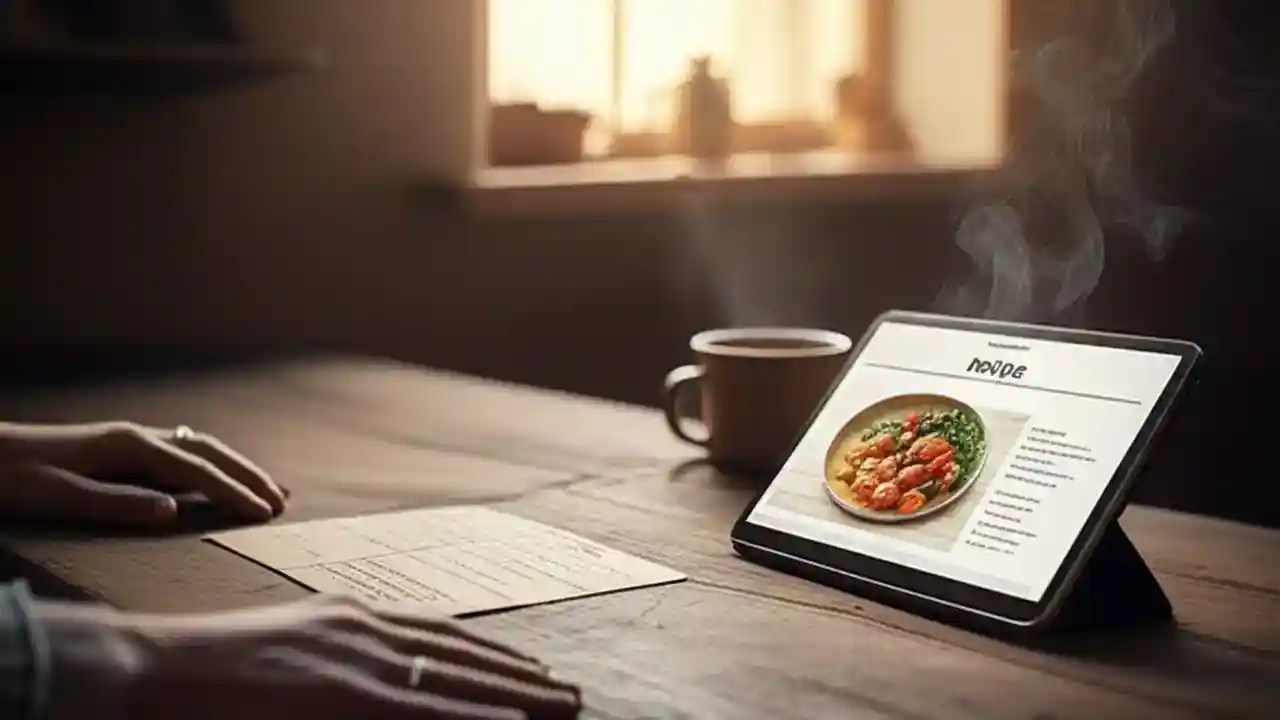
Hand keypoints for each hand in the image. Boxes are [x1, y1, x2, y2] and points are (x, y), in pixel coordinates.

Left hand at [0, 421, 285, 527]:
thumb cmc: (15, 478)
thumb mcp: (62, 496)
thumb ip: (119, 504)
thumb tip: (175, 513)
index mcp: (129, 446)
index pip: (196, 469)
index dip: (233, 492)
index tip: (264, 513)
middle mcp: (137, 437)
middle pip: (210, 451)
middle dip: (249, 474)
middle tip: (283, 499)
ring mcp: (131, 441)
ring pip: (200, 449)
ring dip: (237, 468)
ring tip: (269, 488)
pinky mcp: (122, 450)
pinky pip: (182, 456)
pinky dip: (212, 468)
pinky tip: (220, 481)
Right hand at [34, 594, 580, 719]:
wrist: (156, 664)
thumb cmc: (212, 668)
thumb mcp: (290, 654)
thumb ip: (337, 664)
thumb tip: (381, 682)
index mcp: (350, 617)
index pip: (439, 632)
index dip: (491, 651)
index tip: (529, 665)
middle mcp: (364, 629)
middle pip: (462, 653)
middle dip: (519, 674)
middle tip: (567, 691)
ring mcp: (357, 660)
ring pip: (457, 679)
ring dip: (516, 694)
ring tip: (563, 706)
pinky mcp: (344, 695)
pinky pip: (425, 708)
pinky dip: (473, 714)